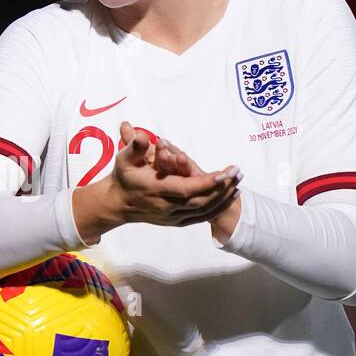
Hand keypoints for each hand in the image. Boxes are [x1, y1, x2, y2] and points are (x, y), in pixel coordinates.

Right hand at [72, 121, 241, 241]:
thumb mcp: (123, 159)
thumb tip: (141, 134)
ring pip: (204, 210)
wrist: (117, 204)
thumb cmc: (123, 177)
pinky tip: (228, 196)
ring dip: (223, 197)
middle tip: (238, 173)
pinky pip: (201, 217)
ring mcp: (173, 217)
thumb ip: (134, 146)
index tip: (225, 173)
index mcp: (157, 191)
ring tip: (238, 182)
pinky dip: (217, 207)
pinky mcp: (177, 221)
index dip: (207, 182)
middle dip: (222, 188)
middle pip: (201, 201)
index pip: (187, 189)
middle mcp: (167, 207)